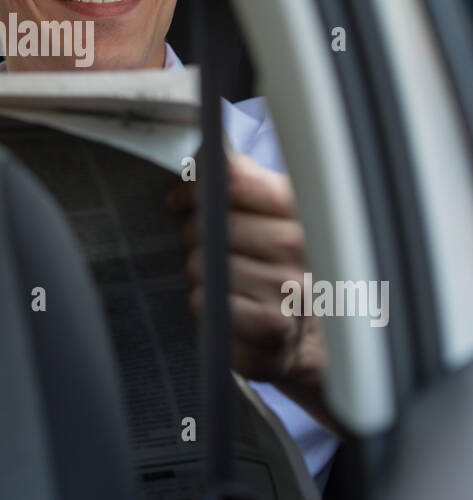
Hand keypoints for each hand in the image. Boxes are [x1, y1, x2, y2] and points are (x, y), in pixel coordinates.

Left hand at [166, 153, 340, 434]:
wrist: (314, 338)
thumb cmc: (286, 268)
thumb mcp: (278, 215)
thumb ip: (246, 181)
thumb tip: (204, 161)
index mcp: (302, 207)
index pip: (234, 180)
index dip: (197, 188)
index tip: (183, 198)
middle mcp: (301, 244)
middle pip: (211, 224)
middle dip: (196, 235)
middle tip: (210, 248)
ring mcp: (288, 289)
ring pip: (203, 264)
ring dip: (201, 272)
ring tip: (225, 279)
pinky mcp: (270, 330)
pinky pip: (205, 302)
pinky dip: (206, 303)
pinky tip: (229, 306)